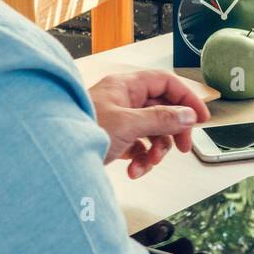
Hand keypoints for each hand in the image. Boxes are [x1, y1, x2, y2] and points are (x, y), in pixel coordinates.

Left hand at [87, 70, 210, 179]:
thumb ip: (161, 119)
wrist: (51, 155)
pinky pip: (139, 146)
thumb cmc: (79, 129)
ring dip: (155, 150)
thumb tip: (187, 115)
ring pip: (153, 131)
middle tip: (184, 148)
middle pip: (163, 109)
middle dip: (173, 131)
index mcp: (126, 85)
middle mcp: (124, 99)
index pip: (167, 83)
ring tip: (146, 164)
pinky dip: (141, 159)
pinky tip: (133, 169)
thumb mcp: (127, 124)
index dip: (187, 98)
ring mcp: (119, 119)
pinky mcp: (114, 138)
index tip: (201, 117)